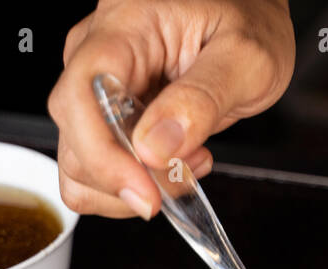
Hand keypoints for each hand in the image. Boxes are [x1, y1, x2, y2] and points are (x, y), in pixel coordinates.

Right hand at [48, 0, 293, 218]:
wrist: (253, 16)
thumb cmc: (250, 22)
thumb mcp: (247, 58)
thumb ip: (202, 100)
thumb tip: (154, 147)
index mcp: (125, 27)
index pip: (82, 94)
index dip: (103, 155)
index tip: (144, 192)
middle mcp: (97, 53)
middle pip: (74, 135)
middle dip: (127, 176)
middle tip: (185, 173)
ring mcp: (99, 85)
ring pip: (80, 160)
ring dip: (132, 184)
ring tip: (187, 163)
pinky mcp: (108, 113)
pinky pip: (99, 163)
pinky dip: (133, 182)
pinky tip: (174, 165)